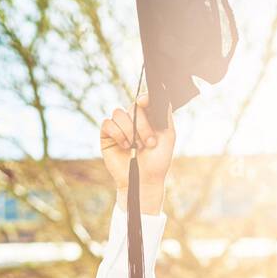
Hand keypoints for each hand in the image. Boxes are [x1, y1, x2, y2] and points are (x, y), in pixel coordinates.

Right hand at [101, 94, 175, 213]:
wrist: (144, 181)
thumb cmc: (158, 162)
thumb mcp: (168, 137)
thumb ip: (166, 116)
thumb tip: (163, 96)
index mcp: (148, 118)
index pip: (143, 101)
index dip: (143, 98)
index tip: (144, 102)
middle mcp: (133, 120)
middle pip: (132, 107)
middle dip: (142, 124)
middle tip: (149, 143)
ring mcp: (119, 127)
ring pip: (118, 113)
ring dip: (129, 130)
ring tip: (136, 147)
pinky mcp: (107, 136)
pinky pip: (107, 123)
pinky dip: (118, 134)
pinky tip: (125, 146)